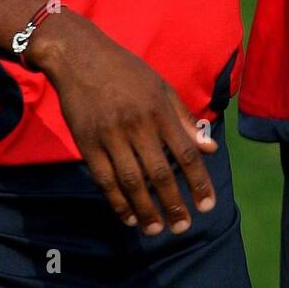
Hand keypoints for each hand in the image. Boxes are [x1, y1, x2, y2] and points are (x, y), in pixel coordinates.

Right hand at [28, 10, 216, 235]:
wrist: (79, 57)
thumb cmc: (126, 71)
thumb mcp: (161, 87)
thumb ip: (185, 119)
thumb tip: (209, 149)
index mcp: (159, 109)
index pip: (185, 152)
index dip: (198, 181)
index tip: (207, 205)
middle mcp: (137, 124)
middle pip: (159, 172)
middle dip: (173, 203)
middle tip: (183, 227)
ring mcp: (110, 135)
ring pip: (131, 181)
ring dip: (146, 209)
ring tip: (156, 230)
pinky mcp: (87, 143)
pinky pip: (104, 179)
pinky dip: (117, 201)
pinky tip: (129, 217)